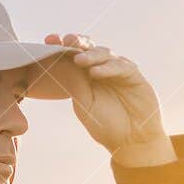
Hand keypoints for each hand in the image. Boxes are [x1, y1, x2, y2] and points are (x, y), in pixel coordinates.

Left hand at [42, 33, 171, 161]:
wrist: (131, 143)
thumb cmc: (106, 126)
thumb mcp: (84, 105)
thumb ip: (75, 84)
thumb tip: (63, 62)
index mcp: (87, 76)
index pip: (74, 55)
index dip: (63, 45)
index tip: (49, 40)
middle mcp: (103, 70)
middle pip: (90, 49)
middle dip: (77, 42)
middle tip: (67, 40)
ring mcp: (119, 72)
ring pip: (105, 54)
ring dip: (91, 55)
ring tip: (79, 60)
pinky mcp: (134, 77)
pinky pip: (121, 66)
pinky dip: (108, 68)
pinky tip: (95, 73)